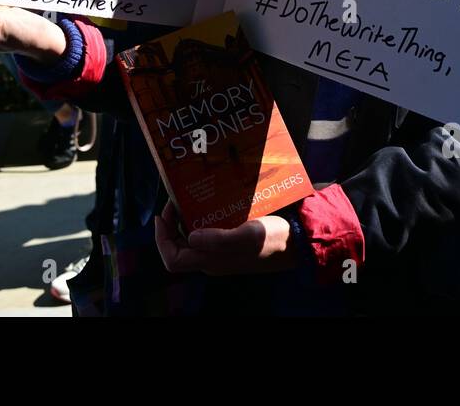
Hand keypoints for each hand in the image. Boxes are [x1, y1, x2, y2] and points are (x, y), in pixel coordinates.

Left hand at [154, 202, 295, 275]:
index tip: (163, 214)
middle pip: (178, 248)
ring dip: (186, 219)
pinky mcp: (232, 243)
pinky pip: (208, 233)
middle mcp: (213, 260)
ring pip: (192, 239)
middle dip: (171, 225)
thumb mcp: (247, 236)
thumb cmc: (273, 239)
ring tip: (190, 196)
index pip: (172, 259)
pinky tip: (209, 201)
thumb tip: (190, 236)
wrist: (298, 242)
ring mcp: (222, 253)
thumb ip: (218, 240)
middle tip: (175, 200)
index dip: (161, 238)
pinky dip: (203, 218)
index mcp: (211, 261)